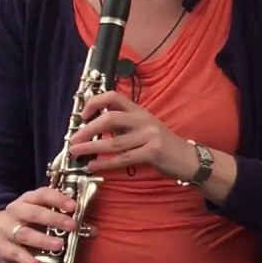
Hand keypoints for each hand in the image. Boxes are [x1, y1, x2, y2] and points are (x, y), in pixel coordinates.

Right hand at [0, 188, 78, 262]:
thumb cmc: (27, 221)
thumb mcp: (41, 215)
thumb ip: (64, 220)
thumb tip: (93, 230)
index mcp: (29, 199)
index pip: (43, 194)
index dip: (58, 199)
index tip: (74, 206)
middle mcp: (16, 211)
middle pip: (33, 213)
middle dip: (54, 219)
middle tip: (72, 226)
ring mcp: (7, 228)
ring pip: (24, 233)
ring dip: (42, 239)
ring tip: (59, 245)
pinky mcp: (0, 246)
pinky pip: (13, 252)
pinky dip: (25, 258)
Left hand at [67, 90, 198, 181]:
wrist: (188, 158)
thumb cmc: (163, 144)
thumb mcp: (144, 128)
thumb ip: (123, 127)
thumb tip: (94, 130)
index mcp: (139, 111)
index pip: (115, 97)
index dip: (95, 102)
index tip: (83, 115)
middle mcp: (144, 120)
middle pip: (110, 118)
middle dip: (88, 129)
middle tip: (73, 138)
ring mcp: (149, 136)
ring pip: (114, 142)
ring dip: (91, 148)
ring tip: (76, 152)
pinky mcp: (153, 153)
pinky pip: (124, 159)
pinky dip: (105, 163)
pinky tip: (93, 166)